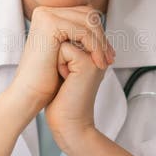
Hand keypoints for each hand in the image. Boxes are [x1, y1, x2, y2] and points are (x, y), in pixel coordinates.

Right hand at [9, 5, 114, 114]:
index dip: (99, 33)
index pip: (84, 14)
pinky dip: (95, 47)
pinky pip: (83, 32)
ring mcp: (46, 15)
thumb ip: (80, 35)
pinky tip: (98, 62)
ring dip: (101, 43)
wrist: (30, 93)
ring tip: (104, 62)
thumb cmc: (48, 78)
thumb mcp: (69, 52)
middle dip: (102, 37)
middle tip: (110, 58)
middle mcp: (46, 11)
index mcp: (48, 15)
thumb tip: (100, 20)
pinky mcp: (50, 23)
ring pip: (88, 22)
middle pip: (87, 15)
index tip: (108, 54)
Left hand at [44, 38, 111, 153]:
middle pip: (68, 34)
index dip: (58, 52)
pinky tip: (67, 80)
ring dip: (59, 59)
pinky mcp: (89, 62)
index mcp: (93, 54)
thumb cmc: (62, 101)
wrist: (68, 124)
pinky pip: (64, 48)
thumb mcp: (63, 68)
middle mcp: (98, 53)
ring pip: (66, 39)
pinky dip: (59, 64)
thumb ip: (66, 49)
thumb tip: (58, 32)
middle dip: (60, 53)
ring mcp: (96, 56)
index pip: (68, 34)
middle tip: (66, 78)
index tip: (65, 74)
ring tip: (66, 78)